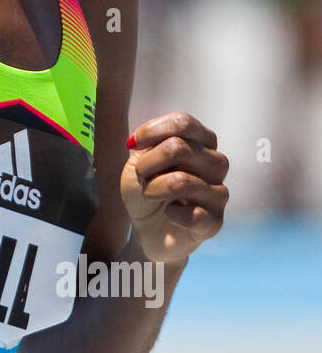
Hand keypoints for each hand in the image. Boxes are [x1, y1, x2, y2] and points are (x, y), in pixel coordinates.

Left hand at [120, 112, 228, 263]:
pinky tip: (170, 214)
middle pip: (179, 148)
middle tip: (139, 177)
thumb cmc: (147, 190)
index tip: (132, 145)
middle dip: (147, 163)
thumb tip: (138, 140)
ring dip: (154, 188)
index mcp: (201, 142)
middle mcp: (216, 163)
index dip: (152, 131)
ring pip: (183, 181)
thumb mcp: (140, 163)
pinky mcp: (215, 221)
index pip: (184, 123)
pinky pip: (194, 214)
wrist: (148, 229)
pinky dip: (173, 214)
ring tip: (148, 194)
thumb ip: (146, 146)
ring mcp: (218, 192)